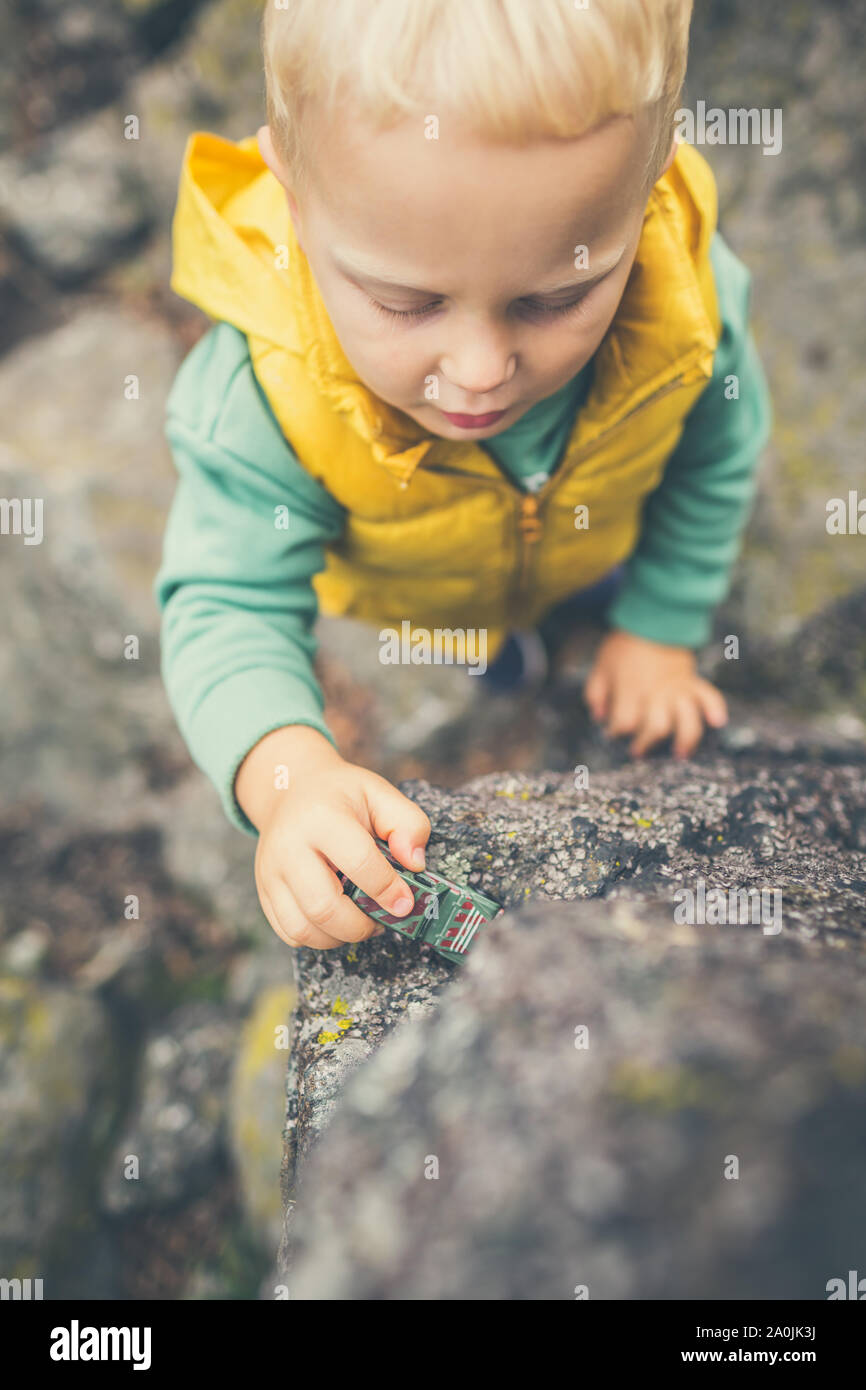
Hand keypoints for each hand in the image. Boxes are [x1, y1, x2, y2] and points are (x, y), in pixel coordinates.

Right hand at [235, 726, 430, 948]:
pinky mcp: (264, 892)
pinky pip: (290, 933)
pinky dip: (319, 939)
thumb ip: (408, 824)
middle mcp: (288, 847)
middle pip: (324, 907)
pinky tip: (338, 922)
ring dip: (340, 937)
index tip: (406, 904)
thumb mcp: (380, 794)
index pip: (359, 863)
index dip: (388, 890)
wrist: (291, 789)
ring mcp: (270, 873)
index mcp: (321, 817)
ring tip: (361, 922)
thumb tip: (415, 864)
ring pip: (303, 929)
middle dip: (361, 926)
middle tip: (382, 919)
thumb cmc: (341, 795)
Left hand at [583, 629, 727, 757]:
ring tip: (679, 754)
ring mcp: (677, 688)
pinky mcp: (692, 680)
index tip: (612, 732)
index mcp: (630, 689)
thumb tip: (598, 716)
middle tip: (638, 751)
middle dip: (646, 744)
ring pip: (686, 720)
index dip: (615, 732)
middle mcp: (656, 693)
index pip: (624, 724)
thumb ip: (596, 693)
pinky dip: (715, 709)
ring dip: (685, 740)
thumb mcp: (600, 666)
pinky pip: (709, 695)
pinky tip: (717, 722)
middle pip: (656, 728)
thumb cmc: (623, 645)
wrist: (652, 618)